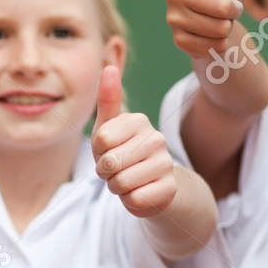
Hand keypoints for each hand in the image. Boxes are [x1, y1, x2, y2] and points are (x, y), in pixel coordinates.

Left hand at [91, 64, 176, 216]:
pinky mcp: (170, 189)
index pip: (100, 140)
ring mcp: (166, 163)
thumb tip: (109, 67)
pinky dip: (129, 201)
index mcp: (139, 120)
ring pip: (121, 182)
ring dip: (117, 187)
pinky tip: (139, 192)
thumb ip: (108, 99)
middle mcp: (157, 138)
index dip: (98, 153)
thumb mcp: (108, 128)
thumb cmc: (123, 153)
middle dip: (105, 172)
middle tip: (117, 169)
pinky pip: (134, 199)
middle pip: (110, 163)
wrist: (152, 184)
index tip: (109, 151)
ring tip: (127, 180)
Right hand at [166, 0, 245, 58]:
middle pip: (224, 6)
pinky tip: (210, 35)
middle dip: (234, 10)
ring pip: (221, 28)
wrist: (208, 26)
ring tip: (218, 21)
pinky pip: (214, 44)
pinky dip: (219, 42)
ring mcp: (174, 18)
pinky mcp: (179, 40)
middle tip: (226, 9)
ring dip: (227, 27)